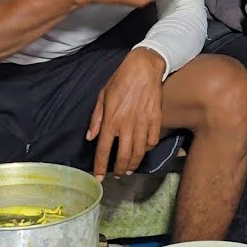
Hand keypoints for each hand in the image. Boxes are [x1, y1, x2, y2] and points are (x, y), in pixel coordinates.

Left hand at [88, 47, 165, 176]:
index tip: (98, 178)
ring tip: (129, 169)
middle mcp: (127, 125)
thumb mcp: (102, 96)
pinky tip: (143, 150)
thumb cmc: (120, 80)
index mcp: (111, 120)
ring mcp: (143, 123)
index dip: (100, 167)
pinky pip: (152, 141)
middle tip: (116, 175)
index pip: (104, 150)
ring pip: (139, 152)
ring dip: (133, 164)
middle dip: (118, 170)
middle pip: (123, 156)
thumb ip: (96, 119)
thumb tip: (90, 137)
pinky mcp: (156, 120)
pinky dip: (147, 149)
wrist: (144, 68)